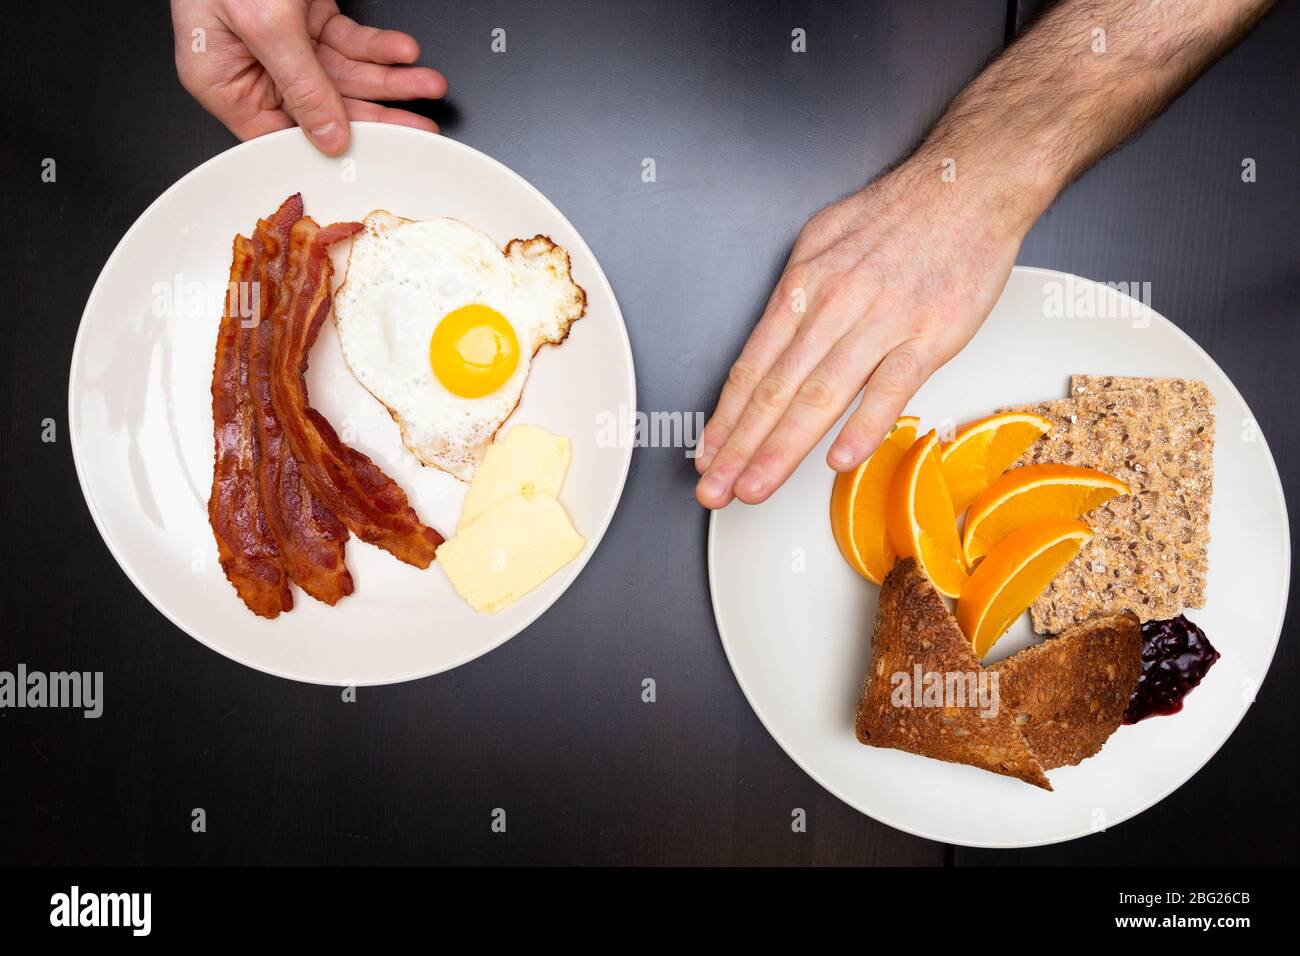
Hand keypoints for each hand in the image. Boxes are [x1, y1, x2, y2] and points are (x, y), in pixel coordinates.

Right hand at [171, 0, 446, 154]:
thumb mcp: (264, 26)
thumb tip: (328, 135)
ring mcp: (284, 43)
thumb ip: (301, 84)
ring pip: (346, 76)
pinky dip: (380, 47)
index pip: (281, 135)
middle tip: (417, 123)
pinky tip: (404, 52)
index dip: (326, 148)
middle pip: (325, 108)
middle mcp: (254, 66)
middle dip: (379, 112)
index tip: (369, 154)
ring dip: (390, 79)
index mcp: (223, 81)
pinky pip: (351, 42)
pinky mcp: (308, 18)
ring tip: (425, 83)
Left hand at [694, 160, 1025, 507]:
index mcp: (804, 286)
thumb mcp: (823, 238)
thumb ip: (797, 293)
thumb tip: (771, 335)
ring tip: (755, 488)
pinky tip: (837, 459)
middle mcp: (833, 306)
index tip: (707, 455)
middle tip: (714, 489)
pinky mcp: (930, 335)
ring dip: (781, 449)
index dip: (725, 418)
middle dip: (738, 448)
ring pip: (820, 396)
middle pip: (774, 390)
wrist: (968, 183)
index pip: (752, 367)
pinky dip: (863, 426)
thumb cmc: (899, 214)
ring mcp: (881, 322)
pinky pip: (890, 388)